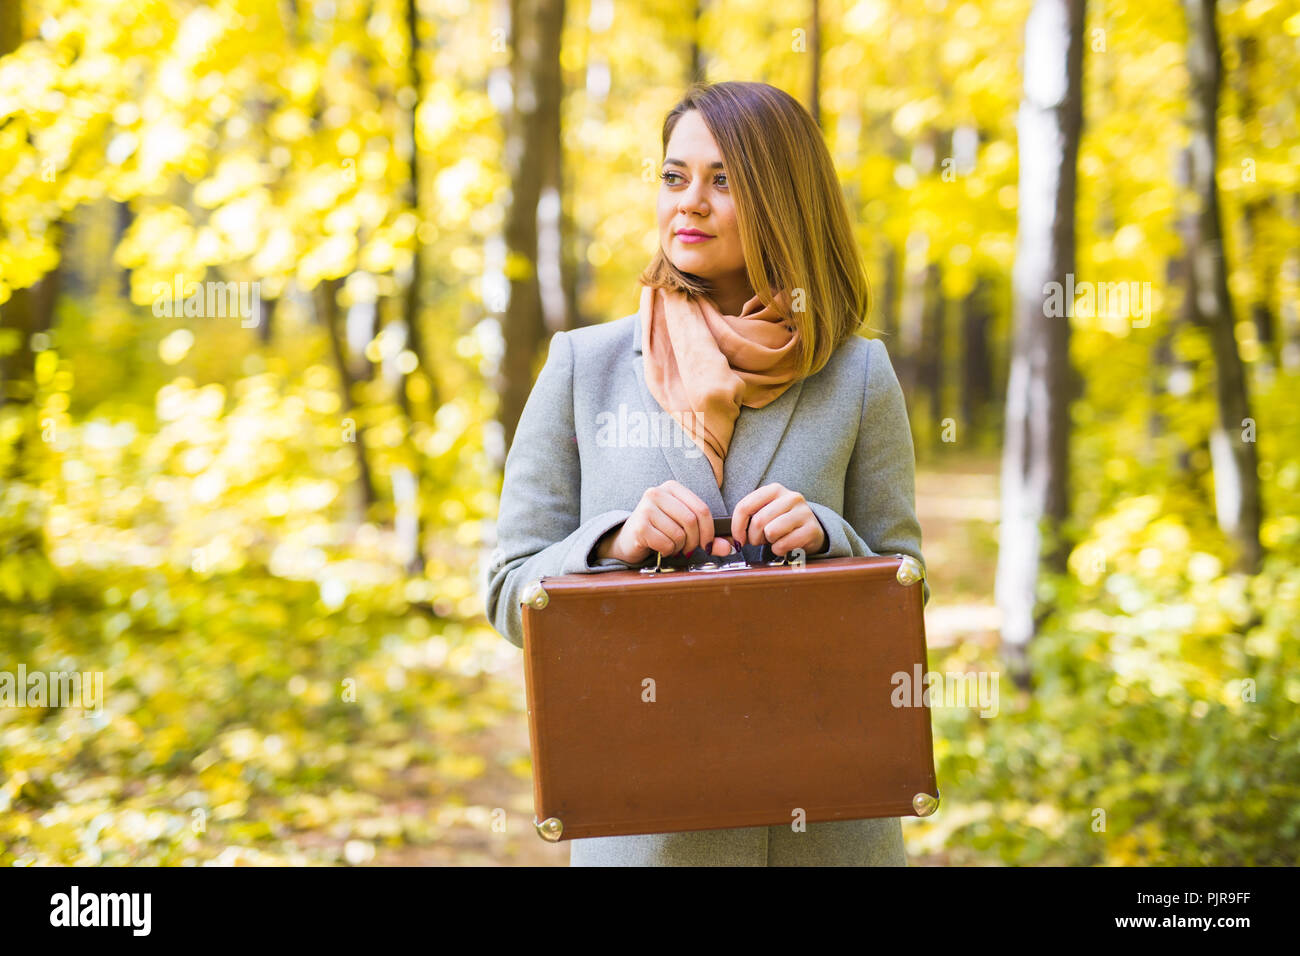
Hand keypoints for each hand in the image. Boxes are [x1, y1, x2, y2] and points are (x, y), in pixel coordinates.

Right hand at [597, 480, 733, 563]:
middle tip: (688, 549)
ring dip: (679, 547)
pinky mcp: (639, 525)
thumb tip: (729, 547)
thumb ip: (708, 537)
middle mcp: (657, 493)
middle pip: (692, 521)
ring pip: (679, 534)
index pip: (702, 509)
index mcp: (672, 488)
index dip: (709, 531)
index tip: (708, 544)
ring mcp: (646, 508)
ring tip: (670, 545)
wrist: (628, 540)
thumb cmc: (660, 530)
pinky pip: (666, 543)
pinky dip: (667, 550)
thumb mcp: (684, 528)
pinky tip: (659, 547)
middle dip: (694, 541)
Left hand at [730, 483, 825, 556]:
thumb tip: (730, 538)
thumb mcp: (765, 514)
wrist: (811, 531)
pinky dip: (780, 550)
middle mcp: (791, 497)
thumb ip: (747, 520)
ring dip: (769, 542)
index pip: (745, 506)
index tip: (738, 538)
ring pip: (771, 531)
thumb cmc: (782, 523)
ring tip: (775, 540)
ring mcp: (803, 512)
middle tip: (760, 540)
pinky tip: (785, 545)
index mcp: (774, 490)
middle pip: (758, 521)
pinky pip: (784, 544)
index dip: (737, 526)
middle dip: (754, 537)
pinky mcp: (811, 529)